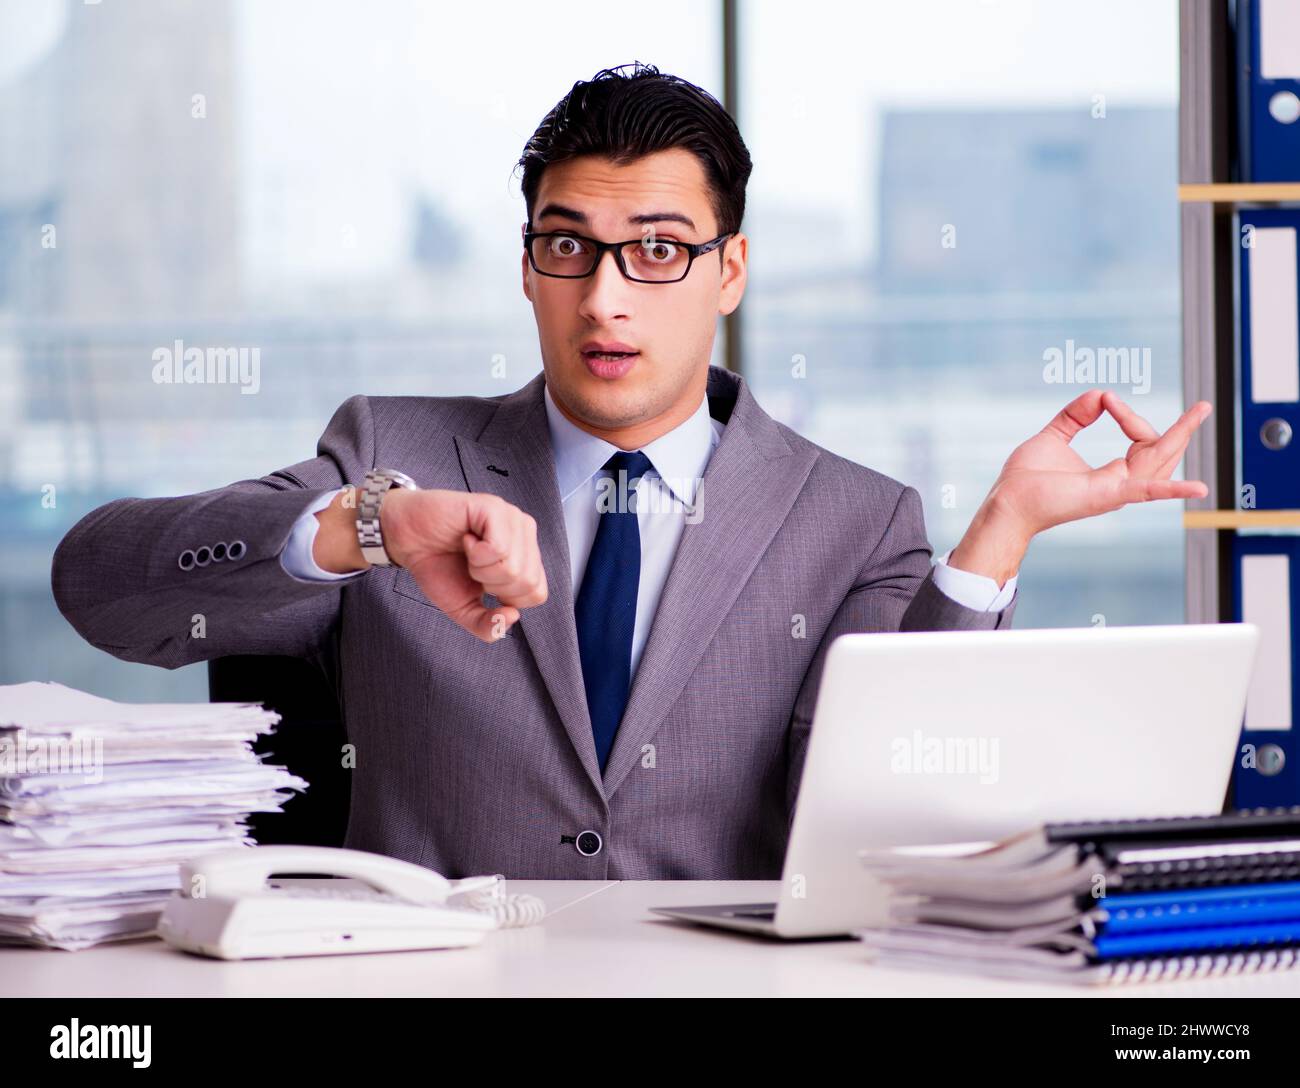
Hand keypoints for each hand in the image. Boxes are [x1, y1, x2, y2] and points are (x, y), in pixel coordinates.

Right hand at [315, 488, 546, 641]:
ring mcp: (511, 518)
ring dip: (480, 569)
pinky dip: (476, 554)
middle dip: (491, 584)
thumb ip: (489, 626)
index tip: (482, 582)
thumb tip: (511, 617)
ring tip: (467, 551)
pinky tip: (465, 540)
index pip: (537, 593)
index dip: (505, 599)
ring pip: (514, 567)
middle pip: (527, 582)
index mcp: (525, 555)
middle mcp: (524, 534)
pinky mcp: (494, 508)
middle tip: (471, 565)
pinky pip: (498, 549)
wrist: (407, 541)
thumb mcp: (464, 609)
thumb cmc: (438, 566)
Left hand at [949, 391, 1211, 584]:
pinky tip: (1199, 489)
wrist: (1008, 500)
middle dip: (1182, 428)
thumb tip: (1099, 394)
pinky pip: (1147, 491)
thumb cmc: (1027, 477)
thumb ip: (1076, 415)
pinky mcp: (1109, 496)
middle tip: (1204, 406)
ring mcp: (1117, 490)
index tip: (1107, 399)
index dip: (1130, 415)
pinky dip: (1174, 490)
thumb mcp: (1055, 435)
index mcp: (1111, 472)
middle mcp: (1120, 482)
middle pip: (1162, 452)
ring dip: (1180, 434)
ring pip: (1161, 460)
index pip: (1141, 439)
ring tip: (1200, 410)